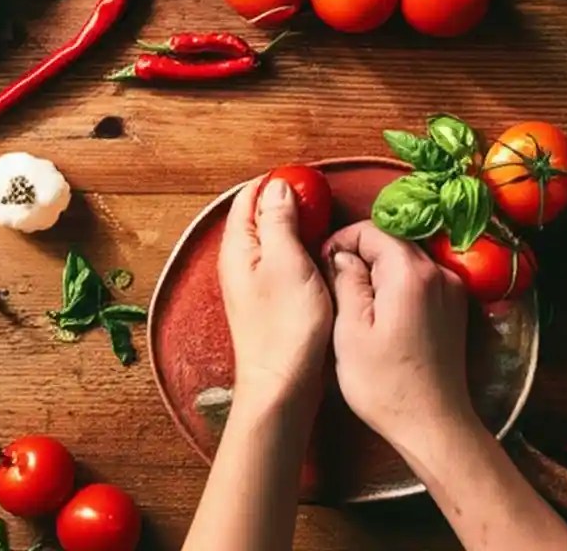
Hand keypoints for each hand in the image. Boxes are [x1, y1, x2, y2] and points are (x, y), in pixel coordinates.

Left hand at [219, 178, 333, 414]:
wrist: (282, 386)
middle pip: (262, 216)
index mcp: (237, 247)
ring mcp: (255, 282)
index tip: (308, 180)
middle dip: (291, 203)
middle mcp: (240, 262)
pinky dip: (303, 253)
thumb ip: (278, 220)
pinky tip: (323, 260)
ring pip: (276, 240)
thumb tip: (278, 186)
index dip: (277, 183)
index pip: (249, 196)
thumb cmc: (285, 327)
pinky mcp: (271, 300)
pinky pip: (286, 263)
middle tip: (324, 202)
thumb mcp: (286, 261)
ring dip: (300, 229)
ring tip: (328, 227)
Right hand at [324, 221, 472, 449]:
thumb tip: (342, 255)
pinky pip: (422, 279)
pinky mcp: (455, 307)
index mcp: (410, 273)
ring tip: (354, 296)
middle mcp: (438, 273)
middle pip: (394, 241)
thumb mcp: (351, 331)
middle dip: (361, 252)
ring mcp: (452, 289)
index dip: (342, 240)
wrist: (432, 424)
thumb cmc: (384, 383)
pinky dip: (399, 282)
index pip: (373, 230)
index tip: (322, 263)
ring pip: (408, 259)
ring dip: (380, 267)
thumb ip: (346, 282)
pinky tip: (381, 309)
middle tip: (334, 280)